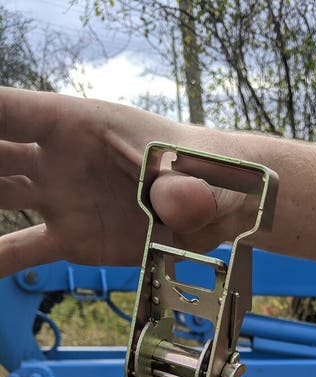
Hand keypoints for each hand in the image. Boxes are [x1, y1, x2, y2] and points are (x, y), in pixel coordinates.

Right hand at [0, 88, 243, 276]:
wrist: (217, 205)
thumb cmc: (204, 170)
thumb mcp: (195, 173)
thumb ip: (184, 187)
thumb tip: (180, 202)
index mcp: (75, 125)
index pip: (5, 111)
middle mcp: (55, 158)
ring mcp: (58, 198)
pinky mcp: (70, 238)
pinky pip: (20, 248)